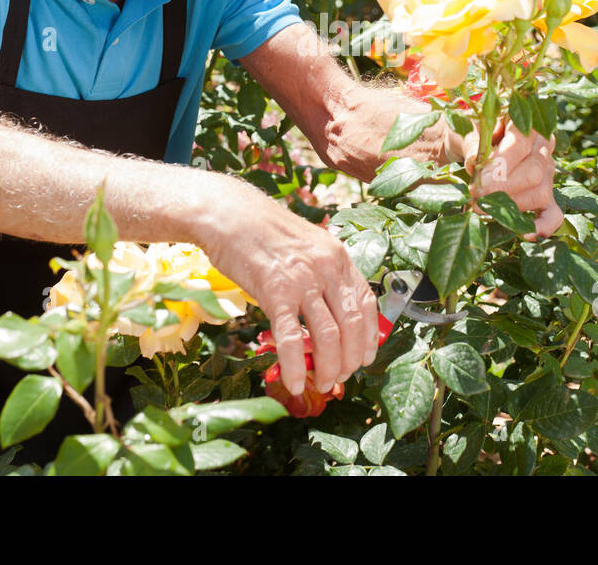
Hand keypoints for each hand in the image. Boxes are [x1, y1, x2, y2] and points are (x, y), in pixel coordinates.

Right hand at [195, 178, 379, 396]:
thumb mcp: (306, 246)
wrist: (229, 214)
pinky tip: (294, 382)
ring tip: (322, 384)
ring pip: (328, 335)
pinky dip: (295, 366)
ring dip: (328, 367)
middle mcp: (326, 268)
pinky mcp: (275, 291)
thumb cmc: (263, 232)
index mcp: (337, 257)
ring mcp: (302, 280)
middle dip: (350, 359)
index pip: (366, 302)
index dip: (369, 335)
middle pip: (351, 324)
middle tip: (341, 377)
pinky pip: (291, 337)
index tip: (365, 357)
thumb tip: (328, 312)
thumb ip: (322, 273)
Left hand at [464, 117, 561, 238]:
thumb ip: (470, 142)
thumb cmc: (466, 132)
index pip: (519, 145)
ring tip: (483, 210)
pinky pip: (553, 213)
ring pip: (541, 193)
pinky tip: (527, 234)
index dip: (500, 167)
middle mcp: (543, 145)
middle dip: (503, 190)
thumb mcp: (463, 129)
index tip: (478, 184)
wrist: (467, 142)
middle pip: (534, 173)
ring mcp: (547, 170)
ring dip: (512, 207)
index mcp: (525, 121)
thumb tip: (474, 162)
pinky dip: (543, 226)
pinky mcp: (545, 193)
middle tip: (476, 199)